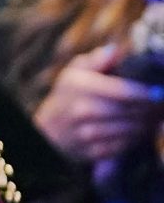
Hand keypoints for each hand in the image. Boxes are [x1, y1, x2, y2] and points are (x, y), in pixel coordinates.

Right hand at [37, 44, 163, 167]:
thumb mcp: (74, 72)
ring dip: (148, 124)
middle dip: (151, 109)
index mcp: (79, 87)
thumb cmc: (68, 97)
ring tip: (156, 117)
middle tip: (162, 105)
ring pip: (130, 130)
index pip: (121, 91)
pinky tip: (143, 130)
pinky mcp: (93, 151)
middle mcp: (81, 110)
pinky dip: (138, 138)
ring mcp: (87, 133)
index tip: (160, 91)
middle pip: (129, 111)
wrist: (50, 131)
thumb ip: (96, 60)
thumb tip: (115, 51)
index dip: (145, 92)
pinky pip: (125, 145)